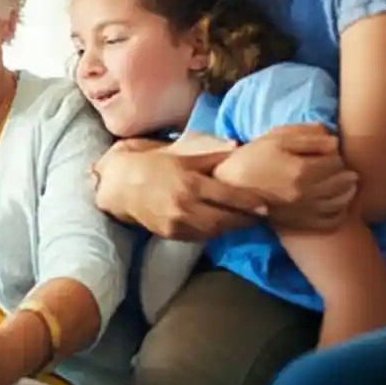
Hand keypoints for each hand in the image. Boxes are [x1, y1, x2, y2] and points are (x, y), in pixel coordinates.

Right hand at [93, 139, 267, 240]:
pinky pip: (200, 236)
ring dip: (232, 228)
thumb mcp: (181, 154)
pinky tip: (222, 226)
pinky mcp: (172, 234)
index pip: (229, 197)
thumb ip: (211, 154)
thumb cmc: (152, 164)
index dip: (250, 203)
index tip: (266, 205)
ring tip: (245, 221)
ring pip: (215, 231)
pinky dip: (214, 232)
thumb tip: (238, 148)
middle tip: (261, 215)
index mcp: (191, 183)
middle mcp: (186, 206)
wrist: (119, 185)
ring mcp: (178, 223)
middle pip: (226, 219)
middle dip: (246, 219)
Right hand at [215, 124, 356, 230]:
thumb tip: (335, 142)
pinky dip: (341, 210)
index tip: (329, 153)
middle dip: (345, 172)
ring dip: (348, 190)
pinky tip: (336, 202)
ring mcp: (305, 211)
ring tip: (344, 183)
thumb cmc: (252, 158)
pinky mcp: (301, 223)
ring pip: (342, 202)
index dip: (336, 155)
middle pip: (344, 182)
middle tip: (341, 167)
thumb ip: (307, 138)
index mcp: (302, 171)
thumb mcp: (276, 139)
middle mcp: (307, 194)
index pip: (336, 162)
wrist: (230, 186)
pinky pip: (332, 220)